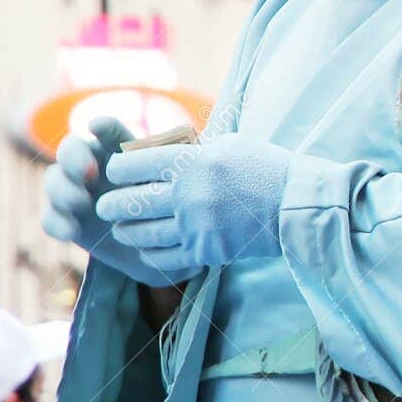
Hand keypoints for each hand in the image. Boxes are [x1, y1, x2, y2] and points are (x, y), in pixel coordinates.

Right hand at [42, 118, 202, 287]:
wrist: (158, 253)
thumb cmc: (171, 216)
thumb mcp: (179, 196)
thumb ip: (178, 177)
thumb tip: (196, 154)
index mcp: (120, 153)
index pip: (108, 130)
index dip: (102, 125)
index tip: (98, 126)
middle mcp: (93, 167)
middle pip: (70, 150)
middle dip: (73, 159)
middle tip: (89, 175)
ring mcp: (75, 193)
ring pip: (53, 181)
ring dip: (64, 190)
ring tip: (82, 205)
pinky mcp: (67, 221)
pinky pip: (49, 218)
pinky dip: (57, 223)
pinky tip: (72, 232)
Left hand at [97, 134, 291, 271]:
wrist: (295, 205)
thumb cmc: (263, 167)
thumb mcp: (225, 145)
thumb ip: (188, 149)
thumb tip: (154, 151)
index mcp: (192, 161)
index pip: (134, 165)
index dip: (117, 169)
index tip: (115, 172)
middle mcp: (189, 194)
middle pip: (131, 202)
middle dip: (112, 205)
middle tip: (106, 206)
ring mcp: (196, 226)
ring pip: (143, 233)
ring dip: (126, 231)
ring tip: (122, 228)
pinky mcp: (205, 251)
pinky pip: (164, 257)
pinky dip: (149, 253)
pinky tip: (146, 249)